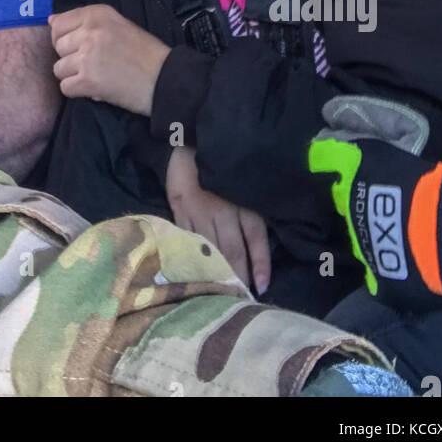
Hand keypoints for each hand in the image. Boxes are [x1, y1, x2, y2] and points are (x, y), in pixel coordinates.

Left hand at [49, 4, 169, 114]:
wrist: (165, 79)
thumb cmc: (145, 52)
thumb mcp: (117, 25)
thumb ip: (84, 21)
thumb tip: (50, 20)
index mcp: (98, 14)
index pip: (59, 24)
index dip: (65, 38)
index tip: (81, 47)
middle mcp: (90, 31)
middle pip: (58, 47)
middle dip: (71, 58)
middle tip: (93, 64)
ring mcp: (87, 56)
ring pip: (58, 69)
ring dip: (73, 76)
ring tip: (95, 76)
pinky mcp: (88, 81)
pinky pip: (65, 87)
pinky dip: (77, 91)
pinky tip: (94, 89)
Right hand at [166, 146, 270, 295]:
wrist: (187, 143)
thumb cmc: (221, 167)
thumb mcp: (243, 185)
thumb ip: (251, 212)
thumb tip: (262, 244)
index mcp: (241, 203)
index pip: (255, 238)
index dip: (259, 263)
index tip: (262, 286)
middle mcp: (222, 210)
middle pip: (232, 250)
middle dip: (238, 275)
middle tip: (242, 298)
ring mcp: (199, 212)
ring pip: (210, 248)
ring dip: (217, 271)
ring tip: (221, 293)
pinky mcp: (179, 211)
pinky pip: (187, 239)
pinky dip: (193, 257)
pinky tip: (196, 272)